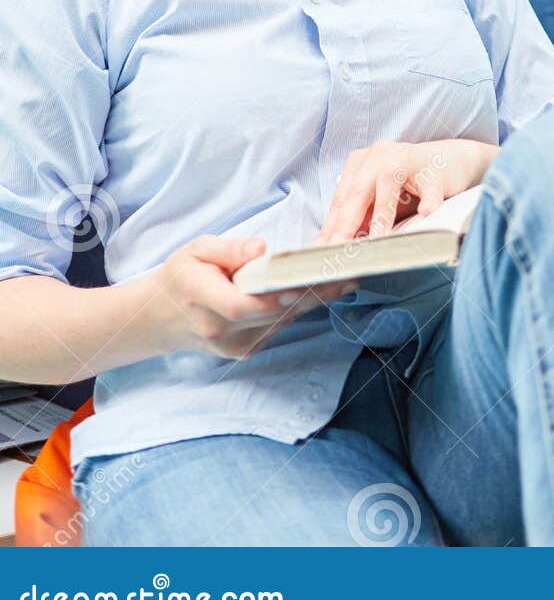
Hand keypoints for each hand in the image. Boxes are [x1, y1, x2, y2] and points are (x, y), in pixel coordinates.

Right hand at [151, 234, 352, 361]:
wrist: (161, 317)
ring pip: (281, 321)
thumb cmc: (181, 276)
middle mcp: (220, 331)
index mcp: (201, 300)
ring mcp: (235, 346)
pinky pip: (278, 326)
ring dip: (313, 301)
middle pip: (272, 314)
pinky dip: (300, 307)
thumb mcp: (196, 250)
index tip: (306, 280)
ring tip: (346, 278)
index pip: (241, 305)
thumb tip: (260, 250)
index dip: (275, 296)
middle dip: (310, 293)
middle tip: (345, 274)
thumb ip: (229, 250)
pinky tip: (324, 290)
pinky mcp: (246, 349)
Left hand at [318, 138, 498, 243]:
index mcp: (362, 160)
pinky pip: (429, 190)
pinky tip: (425, 214)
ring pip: (389, 190)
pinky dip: (428, 202)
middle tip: (337, 250)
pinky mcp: (434, 170)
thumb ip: (363, 214)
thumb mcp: (381, 196)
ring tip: (374, 242)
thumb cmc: (411, 182)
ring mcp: (407, 159)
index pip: (342, 198)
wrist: (453, 161)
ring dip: (382, 218)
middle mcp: (380, 155)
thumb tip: (339, 244)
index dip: (331, 225)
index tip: (320, 249)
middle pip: (359, 193)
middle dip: (346, 225)